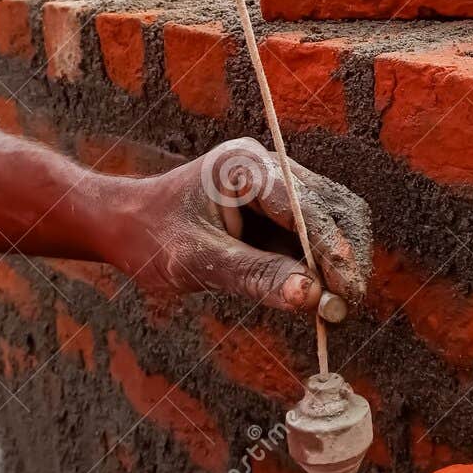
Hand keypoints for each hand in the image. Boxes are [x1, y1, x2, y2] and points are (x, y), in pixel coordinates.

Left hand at [108, 139, 370, 312]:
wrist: (128, 227)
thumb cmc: (152, 238)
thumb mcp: (198, 262)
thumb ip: (256, 276)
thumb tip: (310, 297)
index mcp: (246, 166)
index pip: (305, 206)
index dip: (331, 249)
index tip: (345, 292)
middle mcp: (270, 168)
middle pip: (333, 206)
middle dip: (345, 255)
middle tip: (345, 304)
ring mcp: (278, 186)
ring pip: (334, 219)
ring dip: (341, 261)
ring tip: (335, 305)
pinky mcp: (280, 210)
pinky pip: (316, 235)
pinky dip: (325, 265)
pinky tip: (320, 295)